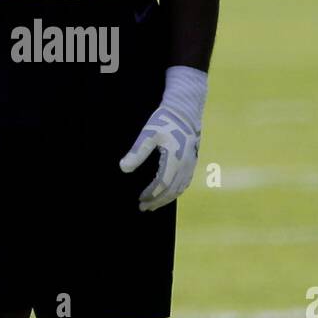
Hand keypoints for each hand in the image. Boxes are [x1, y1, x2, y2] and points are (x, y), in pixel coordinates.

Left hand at [119, 65, 206, 211]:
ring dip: (167, 198)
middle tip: (144, 208)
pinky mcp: (193, 160)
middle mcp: (185, 164)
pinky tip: (169, 193)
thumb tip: (124, 169)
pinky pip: (186, 181)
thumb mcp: (148, 134)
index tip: (140, 200)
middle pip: (172, 190)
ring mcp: (191, 163)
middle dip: (157, 201)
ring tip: (154, 204)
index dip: (150, 194)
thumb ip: (137, 152)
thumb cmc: (165, 120)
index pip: (162, 184)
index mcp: (174, 159)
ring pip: (180, 188)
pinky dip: (177, 191)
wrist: (185, 109)